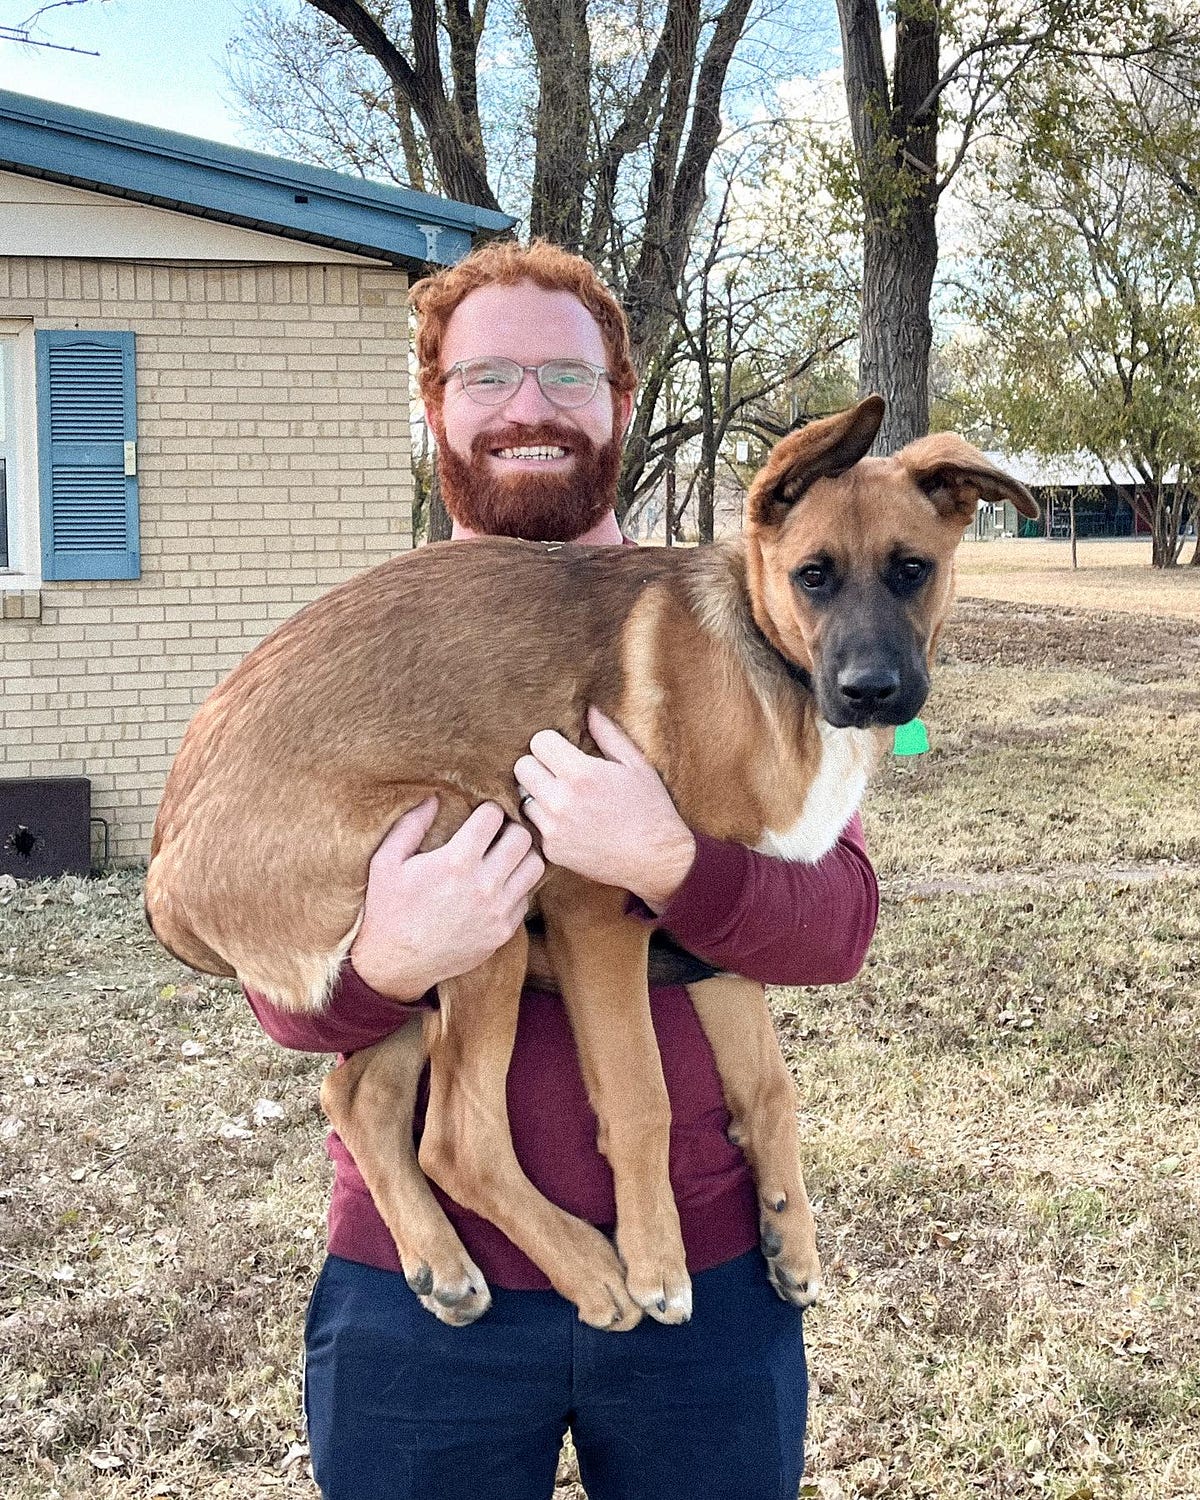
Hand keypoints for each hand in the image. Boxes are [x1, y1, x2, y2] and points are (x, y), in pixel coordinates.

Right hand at [349, 798, 544, 999]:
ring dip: (522, 857)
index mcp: (456, 862)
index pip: (494, 816)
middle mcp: (484, 885)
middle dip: (510, 829)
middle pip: (523, 837)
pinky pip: (527, 897)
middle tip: (496, 835)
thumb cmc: (388, 909)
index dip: (487, 811)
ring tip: (504, 857)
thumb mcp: (386, 862)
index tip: (481, 816)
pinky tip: (498, 886)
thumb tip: (433, 797)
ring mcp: (498, 911)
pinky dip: (517, 887)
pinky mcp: (504, 931)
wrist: (397, 964)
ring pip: (535, 866)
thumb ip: (410, 825)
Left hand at [514, 706, 695, 912]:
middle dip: (538, 765)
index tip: (565, 751)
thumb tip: (589, 708)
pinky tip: (567, 821)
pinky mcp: (551, 850)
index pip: (538, 742)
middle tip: (559, 772)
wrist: (656, 860)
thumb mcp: (636, 765)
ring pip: (522, 797)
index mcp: (581, 774)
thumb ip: (608, 734)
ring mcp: (553, 828)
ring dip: (537, 793)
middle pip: (522, 767)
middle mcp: (560, 801)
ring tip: (562, 797)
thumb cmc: (651, 808)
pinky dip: (544, 820)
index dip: (552, 743)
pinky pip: (532, 824)